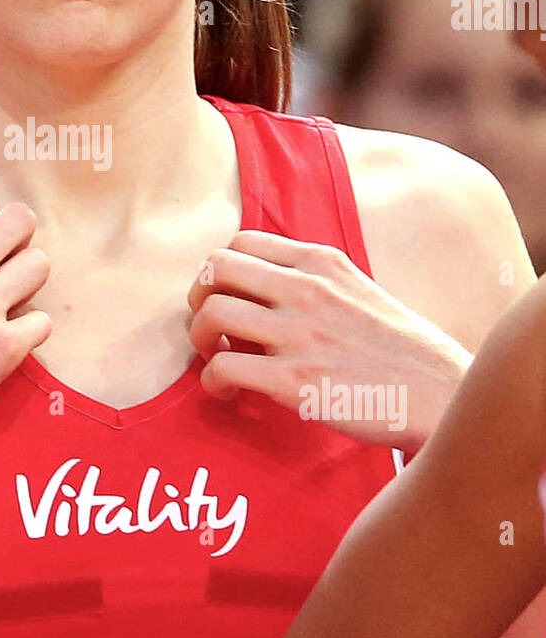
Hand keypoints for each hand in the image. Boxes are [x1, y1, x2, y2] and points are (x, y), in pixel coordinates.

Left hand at [187, 230, 471, 451]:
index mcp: (320, 262)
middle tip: (208, 326)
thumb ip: (312, 280)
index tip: (226, 297)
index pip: (240, 242)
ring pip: (210, 313)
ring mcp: (299, 334)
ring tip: (216, 359)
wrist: (440, 395)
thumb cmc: (399, 349)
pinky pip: (222, 369)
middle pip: (214, 268)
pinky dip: (212, 381)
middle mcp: (306, 289)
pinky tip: (227, 392)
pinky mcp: (294, 381)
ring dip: (199, 339)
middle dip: (197, 298)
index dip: (220, 271)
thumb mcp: (358, 288)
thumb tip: (262, 286)